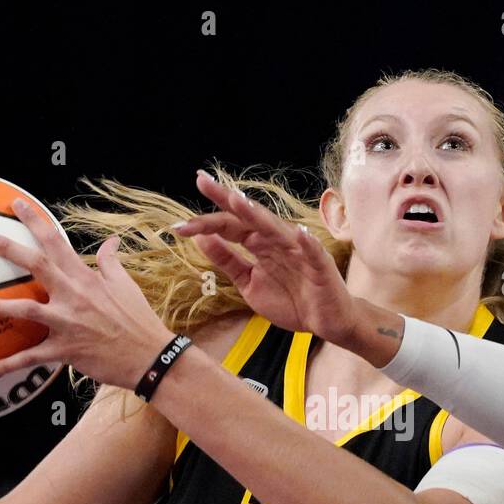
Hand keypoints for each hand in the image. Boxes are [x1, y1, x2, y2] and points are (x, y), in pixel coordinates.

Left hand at [0, 198, 172, 389]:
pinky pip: (31, 357)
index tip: (16, 205)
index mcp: (86, 278)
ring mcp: (67, 323)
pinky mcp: (65, 350)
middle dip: (8, 249)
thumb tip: (110, 243)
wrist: (151, 356)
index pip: (57, 242)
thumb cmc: (140, 321)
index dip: (35, 221)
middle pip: (36, 266)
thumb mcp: (127, 286)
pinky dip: (8, 364)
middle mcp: (74, 296)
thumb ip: (112, 262)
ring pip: (25, 310)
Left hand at [172, 170, 362, 344]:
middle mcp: (276, 240)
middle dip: (225, 201)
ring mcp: (298, 250)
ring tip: (238, 201)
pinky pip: (312, 252)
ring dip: (258, 215)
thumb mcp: (249, 283)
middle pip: (247, 217)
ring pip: (276, 229)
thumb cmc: (291, 300)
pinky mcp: (319, 265)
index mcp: (258, 244)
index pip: (229, 225)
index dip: (206, 220)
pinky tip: (299, 234)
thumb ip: (228, 261)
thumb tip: (200, 238)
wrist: (324, 321)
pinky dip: (307, 243)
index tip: (179, 222)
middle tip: (202, 182)